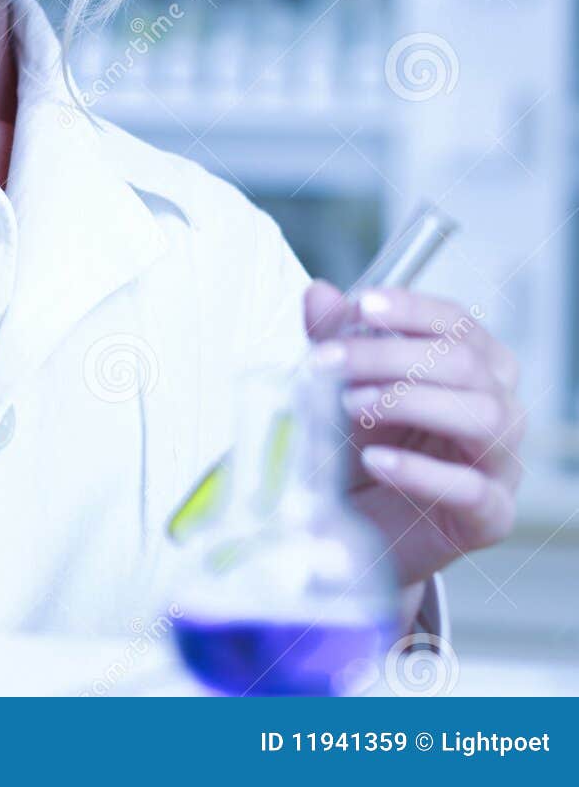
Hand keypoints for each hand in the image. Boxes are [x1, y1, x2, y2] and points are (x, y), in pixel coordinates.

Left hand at [303, 280, 525, 599]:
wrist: (360, 527)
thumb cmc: (366, 446)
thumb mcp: (341, 388)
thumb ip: (334, 341)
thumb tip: (319, 294)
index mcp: (476, 365)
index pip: (457, 323)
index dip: (412, 309)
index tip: (362, 305)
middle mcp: (500, 407)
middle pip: (464, 363)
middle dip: (389, 356)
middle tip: (330, 362)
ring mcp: (502, 463)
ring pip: (482, 416)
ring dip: (410, 402)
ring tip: (351, 406)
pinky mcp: (492, 516)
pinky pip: (472, 488)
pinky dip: (421, 472)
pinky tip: (377, 462)